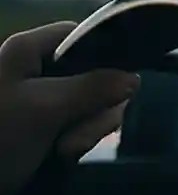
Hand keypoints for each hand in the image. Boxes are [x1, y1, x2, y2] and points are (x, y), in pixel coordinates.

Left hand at [0, 22, 139, 194]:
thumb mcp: (45, 108)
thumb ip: (92, 88)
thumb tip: (134, 79)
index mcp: (27, 51)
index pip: (80, 37)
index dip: (104, 59)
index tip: (115, 89)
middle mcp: (35, 71)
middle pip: (94, 76)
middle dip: (94, 109)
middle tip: (74, 135)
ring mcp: (41, 102)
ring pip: (91, 106)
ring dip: (86, 132)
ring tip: (61, 151)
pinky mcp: (45, 128)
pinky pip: (80, 127)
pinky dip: (78, 142)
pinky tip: (62, 156)